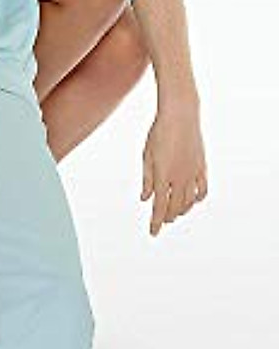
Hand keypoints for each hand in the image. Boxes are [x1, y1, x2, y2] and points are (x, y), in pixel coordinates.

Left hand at [141, 99, 207, 235]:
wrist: (180, 115)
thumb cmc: (158, 132)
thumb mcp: (146, 155)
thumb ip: (146, 179)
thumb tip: (145, 199)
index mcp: (163, 176)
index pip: (159, 207)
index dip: (156, 222)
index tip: (153, 233)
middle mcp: (180, 178)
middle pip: (175, 207)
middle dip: (168, 217)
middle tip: (161, 221)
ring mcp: (193, 173)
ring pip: (190, 201)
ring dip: (182, 210)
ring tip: (175, 214)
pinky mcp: (202, 167)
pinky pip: (203, 190)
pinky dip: (197, 199)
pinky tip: (193, 201)